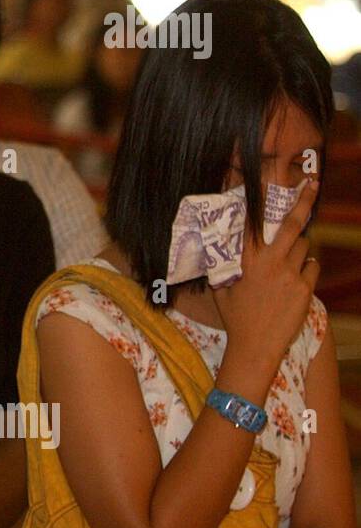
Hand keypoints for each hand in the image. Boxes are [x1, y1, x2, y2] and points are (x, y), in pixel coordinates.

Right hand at [213, 177, 318, 397]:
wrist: (255, 346)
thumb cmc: (235, 316)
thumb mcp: (222, 287)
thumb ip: (222, 265)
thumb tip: (215, 246)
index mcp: (246, 259)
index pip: (258, 222)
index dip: (267, 200)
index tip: (276, 181)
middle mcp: (270, 262)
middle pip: (293, 224)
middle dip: (304, 201)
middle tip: (312, 184)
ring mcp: (290, 275)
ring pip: (304, 246)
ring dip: (299, 246)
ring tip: (287, 259)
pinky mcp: (305, 288)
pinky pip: (312, 266)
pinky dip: (306, 268)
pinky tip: (295, 279)